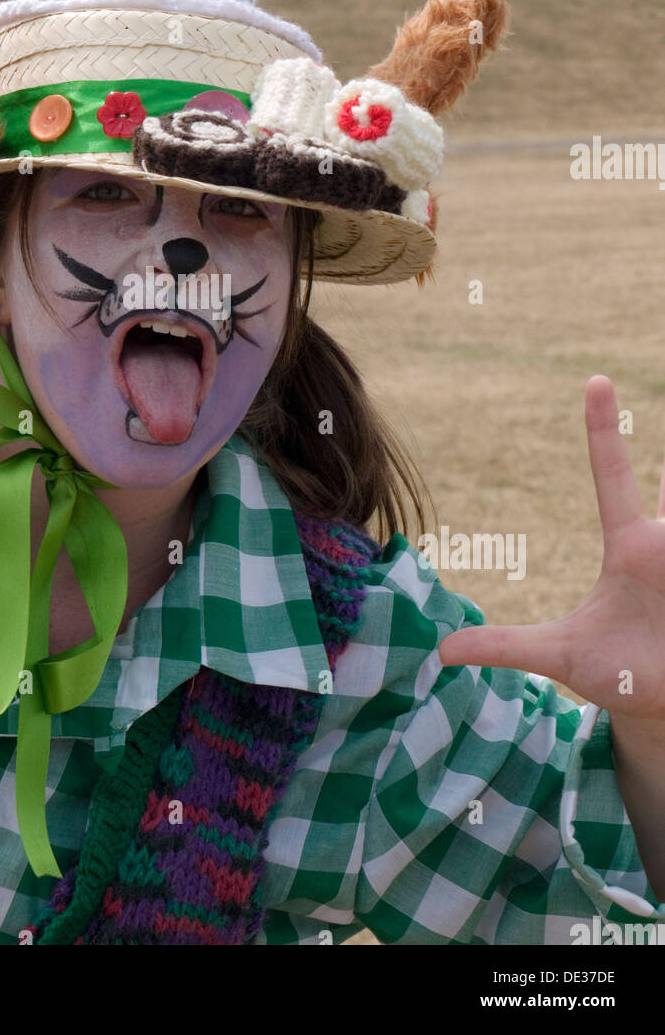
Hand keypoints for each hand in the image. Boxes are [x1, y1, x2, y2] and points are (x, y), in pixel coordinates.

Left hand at [438, 376, 664, 723]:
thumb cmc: (618, 671)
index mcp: (629, 546)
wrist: (663, 705)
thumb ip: (505, 648)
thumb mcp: (559, 657)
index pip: (613, 475)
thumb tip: (442, 650)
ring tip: (664, 526)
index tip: (595, 380)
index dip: (604, 429)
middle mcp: (663, 545)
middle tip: (658, 400)